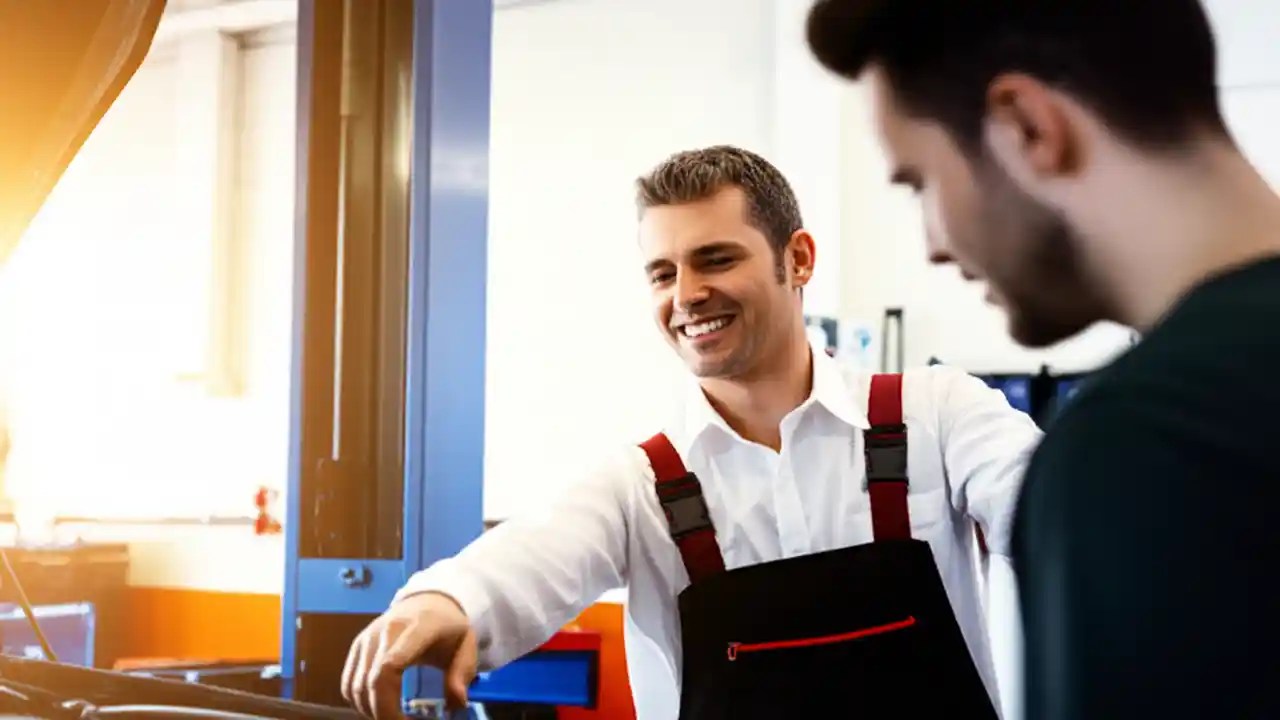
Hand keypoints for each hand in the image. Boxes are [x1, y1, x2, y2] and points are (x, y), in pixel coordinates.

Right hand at [341, 592, 478, 718]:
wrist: (428, 601)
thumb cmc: (448, 628)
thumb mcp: (466, 645)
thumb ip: (462, 673)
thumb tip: (456, 702)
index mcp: (417, 628)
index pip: (390, 666)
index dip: (390, 702)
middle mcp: (386, 630)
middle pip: (370, 681)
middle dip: (382, 713)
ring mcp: (368, 637)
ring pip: (354, 685)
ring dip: (369, 709)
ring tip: (392, 717)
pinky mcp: (357, 645)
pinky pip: (348, 682)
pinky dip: (359, 701)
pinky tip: (378, 707)